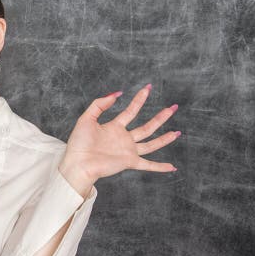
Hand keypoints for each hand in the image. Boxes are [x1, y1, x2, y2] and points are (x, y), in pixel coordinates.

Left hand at [60, 84, 179, 188]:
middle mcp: (124, 139)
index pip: (131, 111)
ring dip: (164, 139)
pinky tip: (172, 167)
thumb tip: (117, 93)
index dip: (139, 99)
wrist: (77, 162)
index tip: (148, 88)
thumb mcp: (86, 118)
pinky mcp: (129, 162)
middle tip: (173, 108)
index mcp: (114, 128)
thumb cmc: (78, 143)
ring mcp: (128, 151)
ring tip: (177, 132)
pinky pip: (148, 165)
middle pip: (147, 127)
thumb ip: (99, 104)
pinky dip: (160, 167)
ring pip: (151, 144)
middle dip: (161, 117)